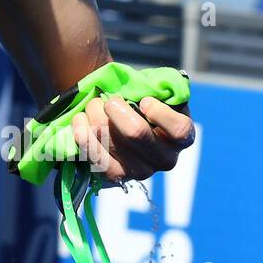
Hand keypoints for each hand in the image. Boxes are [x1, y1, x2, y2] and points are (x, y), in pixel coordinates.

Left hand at [71, 94, 194, 184]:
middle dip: (116, 108)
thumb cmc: (141, 101)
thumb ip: (155, 87)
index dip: (159, 113)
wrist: (120, 121)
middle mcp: (165, 159)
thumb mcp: (155, 91)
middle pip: (136, 133)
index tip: (143, 100)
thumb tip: (143, 85)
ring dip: (95, 116)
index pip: (179, 130)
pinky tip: (80, 120)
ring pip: (111, 141)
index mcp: (182, 137)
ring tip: (92, 105)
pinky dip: (83, 135)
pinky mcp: (116, 176)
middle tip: (109, 99)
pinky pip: (95, 157)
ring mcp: (141, 171)